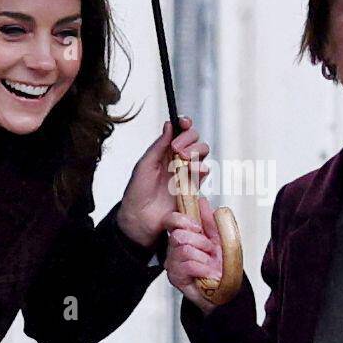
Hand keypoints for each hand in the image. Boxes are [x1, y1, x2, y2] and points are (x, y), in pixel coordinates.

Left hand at [117, 117, 210, 247]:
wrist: (140, 219)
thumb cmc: (137, 192)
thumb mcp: (144, 165)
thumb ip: (159, 145)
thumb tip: (169, 124)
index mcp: (164, 150)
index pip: (180, 131)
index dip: (185, 124)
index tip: (184, 122)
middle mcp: (177, 159)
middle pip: (195, 139)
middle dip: (190, 139)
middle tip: (177, 150)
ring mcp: (186, 172)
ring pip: (202, 153)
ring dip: (197, 152)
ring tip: (184, 161)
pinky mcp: (193, 186)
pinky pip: (204, 172)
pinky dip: (202, 167)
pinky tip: (193, 170)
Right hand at [163, 195, 223, 314]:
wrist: (224, 288)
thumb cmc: (220, 264)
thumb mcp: (219, 237)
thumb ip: (210, 220)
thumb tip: (202, 201)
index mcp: (183, 235)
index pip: (171, 220)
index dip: (182, 220)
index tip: (198, 227)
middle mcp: (174, 248)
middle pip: (178, 235)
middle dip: (201, 242)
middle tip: (211, 250)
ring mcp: (173, 262)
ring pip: (184, 250)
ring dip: (204, 257)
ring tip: (211, 263)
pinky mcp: (175, 277)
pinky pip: (188, 266)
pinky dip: (204, 268)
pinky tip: (210, 272)